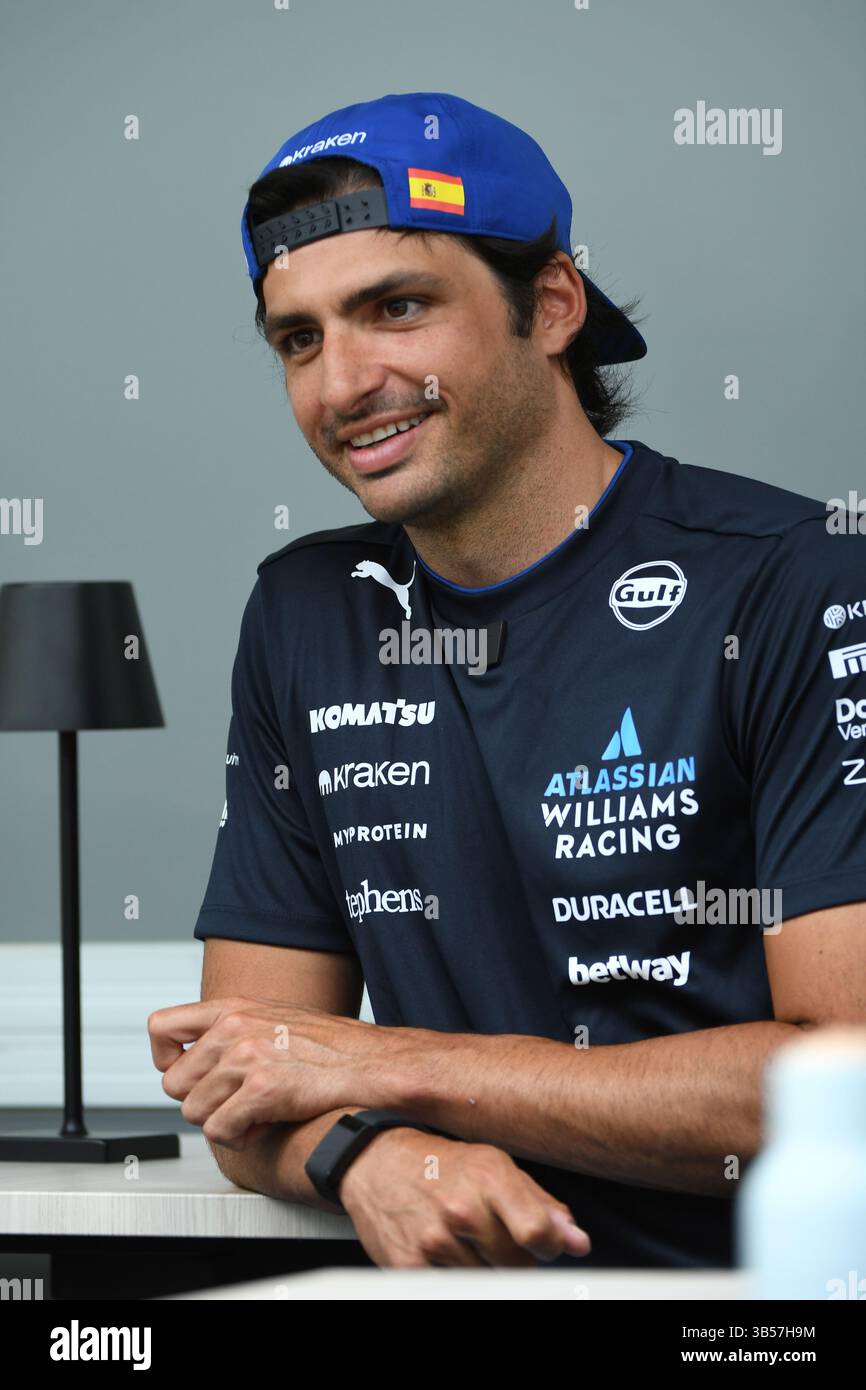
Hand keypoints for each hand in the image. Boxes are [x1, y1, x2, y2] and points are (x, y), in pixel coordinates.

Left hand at [148, 995, 401, 1146]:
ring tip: (252, 1116)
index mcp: (233, 1007)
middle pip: (172, 1082)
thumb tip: (200, 1054)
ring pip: (193, 1111)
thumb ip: (234, 1029)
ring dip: (220, 1122)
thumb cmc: (331, 1047)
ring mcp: (247, 1056)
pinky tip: (263, 1127)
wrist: (372, 1064)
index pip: (160, 1028)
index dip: (166, 1060)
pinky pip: (219, 1131)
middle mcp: (234, 1027)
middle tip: (231, 1103)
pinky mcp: (262, 1089)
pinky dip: (238, 1138)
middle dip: (200, 1101)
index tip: (187, 1074)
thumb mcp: (275, 1018)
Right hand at [337, 1127, 591, 1266]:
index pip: (537, 1233)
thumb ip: (540, 1204)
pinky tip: (446, 1252)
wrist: (375, 1163)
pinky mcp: (409, 1267)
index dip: (550, 1246)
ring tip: (466, 1239)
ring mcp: (434, 1241)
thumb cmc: (440, 1163)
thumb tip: (577, 1241)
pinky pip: (452, 1288)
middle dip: (516, 1257)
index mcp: (489, 1178)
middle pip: (517, 1265)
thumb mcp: (494, 1165)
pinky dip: (454, 1276)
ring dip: (484, 1268)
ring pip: (487, 1281)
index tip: (545, 1244)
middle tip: (496, 1236)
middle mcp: (461, 1208)